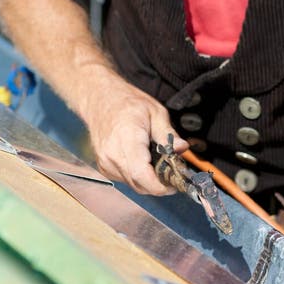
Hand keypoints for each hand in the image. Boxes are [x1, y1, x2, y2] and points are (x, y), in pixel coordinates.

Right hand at [81, 76, 187, 194]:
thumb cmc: (128, 102)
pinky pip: (125, 179)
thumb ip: (168, 134)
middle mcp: (112, 155)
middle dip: (159, 184)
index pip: (141, 174)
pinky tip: (144, 160)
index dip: (160, 185)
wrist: (101, 99)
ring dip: (149, 180)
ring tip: (158, 162)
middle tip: (174, 172)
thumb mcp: (156, 112)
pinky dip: (138, 176)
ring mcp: (105, 163)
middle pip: (139, 184)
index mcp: (126, 139)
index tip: (175, 182)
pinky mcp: (104, 167)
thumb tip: (182, 149)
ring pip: (133, 184)